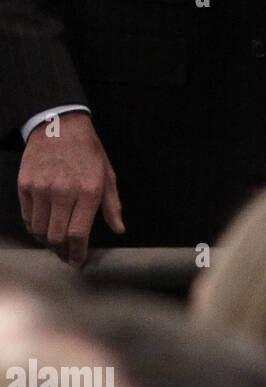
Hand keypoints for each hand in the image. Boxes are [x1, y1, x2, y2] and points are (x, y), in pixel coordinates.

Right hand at [18, 112, 124, 266]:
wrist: (61, 125)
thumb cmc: (88, 151)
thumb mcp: (107, 174)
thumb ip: (112, 205)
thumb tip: (119, 229)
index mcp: (89, 190)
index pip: (78, 234)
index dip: (77, 254)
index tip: (78, 261)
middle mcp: (64, 191)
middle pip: (56, 238)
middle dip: (62, 251)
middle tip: (66, 254)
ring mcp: (42, 189)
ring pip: (39, 231)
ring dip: (46, 241)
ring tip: (54, 240)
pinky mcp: (25, 185)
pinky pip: (27, 217)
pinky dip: (35, 227)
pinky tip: (43, 225)